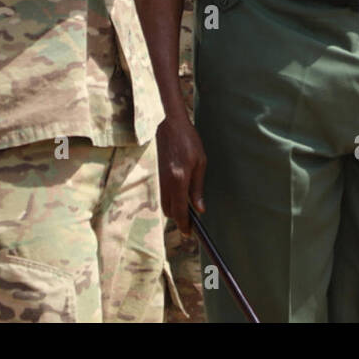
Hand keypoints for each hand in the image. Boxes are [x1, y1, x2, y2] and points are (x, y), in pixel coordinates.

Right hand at [155, 112, 205, 233]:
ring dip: (174, 211)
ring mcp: (160, 179)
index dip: (184, 224)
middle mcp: (166, 182)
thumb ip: (198, 188)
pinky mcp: (158, 175)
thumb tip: (199, 209)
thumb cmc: (189, 141)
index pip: (179, 210)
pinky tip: (180, 198)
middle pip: (169, 211)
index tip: (189, 233)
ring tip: (187, 212)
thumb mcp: (200, 163)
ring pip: (164, 204)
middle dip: (179, 220)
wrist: (170, 125)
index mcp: (179, 180)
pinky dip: (170, 201)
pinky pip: (163, 195)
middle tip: (191, 224)